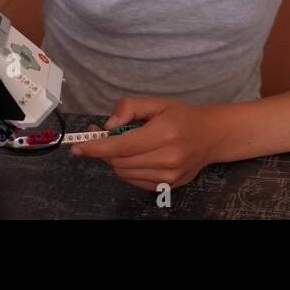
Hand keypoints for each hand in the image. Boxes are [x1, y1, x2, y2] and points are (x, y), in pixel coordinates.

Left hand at [70, 97, 225, 190]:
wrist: (212, 137)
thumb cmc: (183, 116)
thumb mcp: (157, 103)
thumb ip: (129, 108)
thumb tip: (107, 126)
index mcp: (164, 134)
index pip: (123, 147)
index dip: (97, 148)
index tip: (77, 147)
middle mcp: (168, 159)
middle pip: (120, 162)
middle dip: (104, 150)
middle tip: (101, 135)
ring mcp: (169, 177)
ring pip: (124, 174)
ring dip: (115, 160)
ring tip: (121, 144)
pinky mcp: (168, 187)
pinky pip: (134, 181)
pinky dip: (127, 169)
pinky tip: (135, 156)